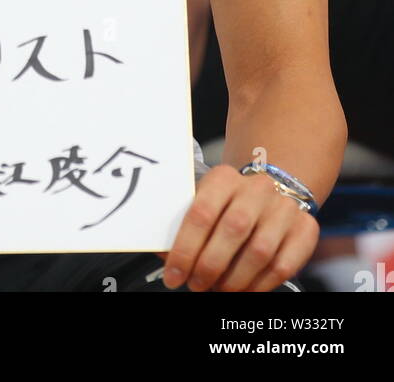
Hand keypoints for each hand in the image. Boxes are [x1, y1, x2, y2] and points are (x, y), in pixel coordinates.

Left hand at [156, 163, 318, 291]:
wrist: (268, 194)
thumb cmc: (227, 206)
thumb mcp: (204, 204)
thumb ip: (184, 225)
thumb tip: (163, 253)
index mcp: (224, 178)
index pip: (201, 212)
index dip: (185, 249)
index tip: (174, 275)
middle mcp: (257, 188)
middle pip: (232, 231)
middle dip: (210, 266)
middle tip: (197, 285)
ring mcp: (284, 207)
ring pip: (259, 251)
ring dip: (235, 280)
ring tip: (220, 289)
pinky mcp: (305, 229)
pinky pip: (282, 266)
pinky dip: (260, 285)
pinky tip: (245, 290)